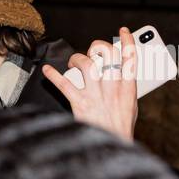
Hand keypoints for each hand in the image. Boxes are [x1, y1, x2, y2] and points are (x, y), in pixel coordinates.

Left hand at [42, 26, 138, 140]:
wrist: (110, 147)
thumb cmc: (120, 128)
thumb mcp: (131, 107)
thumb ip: (126, 88)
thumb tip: (122, 72)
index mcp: (128, 89)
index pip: (130, 58)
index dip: (127, 41)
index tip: (123, 31)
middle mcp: (112, 89)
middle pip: (107, 56)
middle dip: (98, 47)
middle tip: (93, 51)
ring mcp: (95, 95)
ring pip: (87, 65)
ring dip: (78, 59)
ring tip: (73, 61)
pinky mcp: (80, 104)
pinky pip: (65, 85)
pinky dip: (53, 76)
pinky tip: (47, 70)